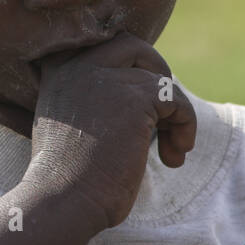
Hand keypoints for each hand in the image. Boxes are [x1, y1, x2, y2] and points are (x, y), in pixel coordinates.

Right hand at [24, 31, 195, 228]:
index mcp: (59, 69)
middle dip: (155, 76)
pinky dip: (185, 127)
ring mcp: (106, 77)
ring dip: (175, 115)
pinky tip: (173, 157)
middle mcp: (78, 64)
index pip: (103, 44)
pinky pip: (176, 101)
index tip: (142, 103)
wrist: (63, 200)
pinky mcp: (134, 97)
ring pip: (161, 79)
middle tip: (164, 113)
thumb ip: (90, 95)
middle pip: (133, 46)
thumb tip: (133, 88)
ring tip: (171, 150)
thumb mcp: (68, 120)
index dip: (129, 66)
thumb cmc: (66, 176)